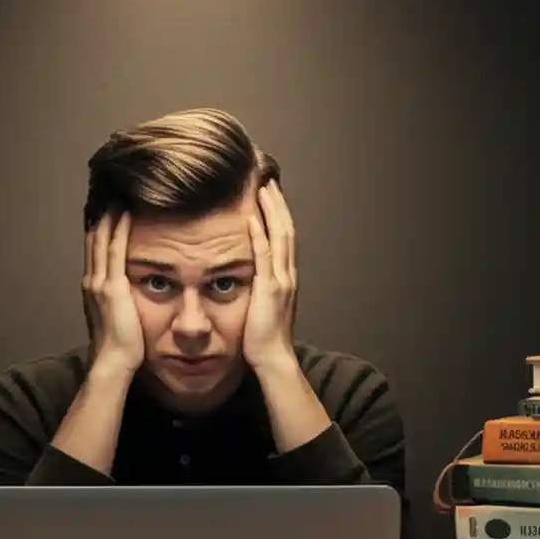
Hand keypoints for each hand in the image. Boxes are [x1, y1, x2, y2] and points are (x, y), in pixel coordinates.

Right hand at [83, 210, 144, 375]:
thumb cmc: (119, 345)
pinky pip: (117, 250)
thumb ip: (118, 302)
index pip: (94, 253)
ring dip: (109, 218)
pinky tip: (126, 213)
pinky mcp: (114, 286)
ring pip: (102, 241)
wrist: (113, 360)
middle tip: (108, 197)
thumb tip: (127, 295)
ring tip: (116, 197)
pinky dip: (120, 229)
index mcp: (92, 288)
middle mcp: (92, 281)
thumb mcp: (115, 317)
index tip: (103, 213)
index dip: (97, 232)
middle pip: (94, 241)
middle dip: (100, 219)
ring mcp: (100, 282)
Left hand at [243, 180, 297, 370]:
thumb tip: (251, 278)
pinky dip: (259, 235)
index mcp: (287, 277)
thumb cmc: (264, 338)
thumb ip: (262, 288)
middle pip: (286, 230)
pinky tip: (251, 219)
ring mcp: (281, 280)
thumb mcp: (265, 306)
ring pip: (279, 237)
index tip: (271, 196)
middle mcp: (288, 274)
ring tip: (263, 189)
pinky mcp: (269, 289)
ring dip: (271, 212)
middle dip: (278, 205)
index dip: (279, 215)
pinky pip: (264, 256)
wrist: (274, 358)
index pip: (285, 238)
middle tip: (268, 181)